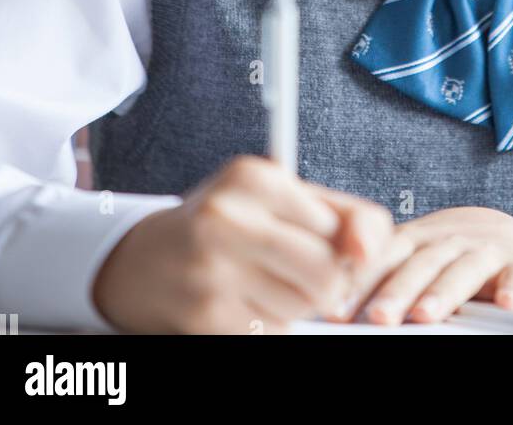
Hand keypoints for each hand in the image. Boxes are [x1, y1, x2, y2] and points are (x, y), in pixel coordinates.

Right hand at [90, 155, 396, 333]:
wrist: (144, 260)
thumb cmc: (228, 223)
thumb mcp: (280, 197)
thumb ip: (343, 214)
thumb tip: (368, 252)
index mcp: (254, 177)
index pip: (340, 228)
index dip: (343, 248)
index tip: (325, 247)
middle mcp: (229, 218)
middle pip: (325, 274)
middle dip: (324, 282)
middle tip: (300, 272)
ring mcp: (212, 271)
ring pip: (300, 310)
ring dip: (294, 306)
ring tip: (262, 282)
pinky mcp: (204, 317)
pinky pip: (272, 334)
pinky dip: (268, 326)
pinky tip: (244, 303)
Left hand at [323, 205, 512, 325]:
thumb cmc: (456, 252)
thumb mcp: (419, 253)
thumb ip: (385, 270)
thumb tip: (333, 303)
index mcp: (418, 239)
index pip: (385, 256)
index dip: (361, 279)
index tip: (337, 308)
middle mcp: (450, 240)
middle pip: (420, 264)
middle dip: (396, 290)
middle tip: (376, 316)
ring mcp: (487, 250)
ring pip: (462, 270)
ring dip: (443, 292)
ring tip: (424, 315)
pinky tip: (506, 303)